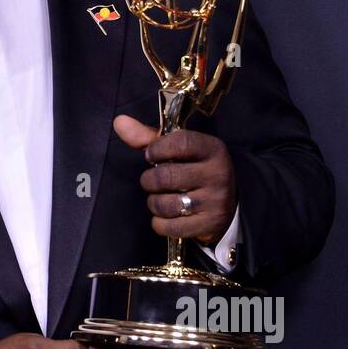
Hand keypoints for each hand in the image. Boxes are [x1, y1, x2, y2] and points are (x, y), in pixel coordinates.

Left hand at [112, 114, 236, 245]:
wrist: (228, 203)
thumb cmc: (194, 169)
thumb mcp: (178, 150)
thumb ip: (148, 137)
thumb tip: (119, 122)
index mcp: (212, 149)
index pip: (180, 143)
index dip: (157, 149)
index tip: (150, 155)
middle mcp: (218, 173)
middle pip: (167, 176)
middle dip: (149, 180)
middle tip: (152, 181)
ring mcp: (216, 201)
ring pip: (166, 204)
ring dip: (154, 203)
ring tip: (159, 198)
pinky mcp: (210, 224)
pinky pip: (170, 226)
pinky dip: (160, 223)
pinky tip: (166, 216)